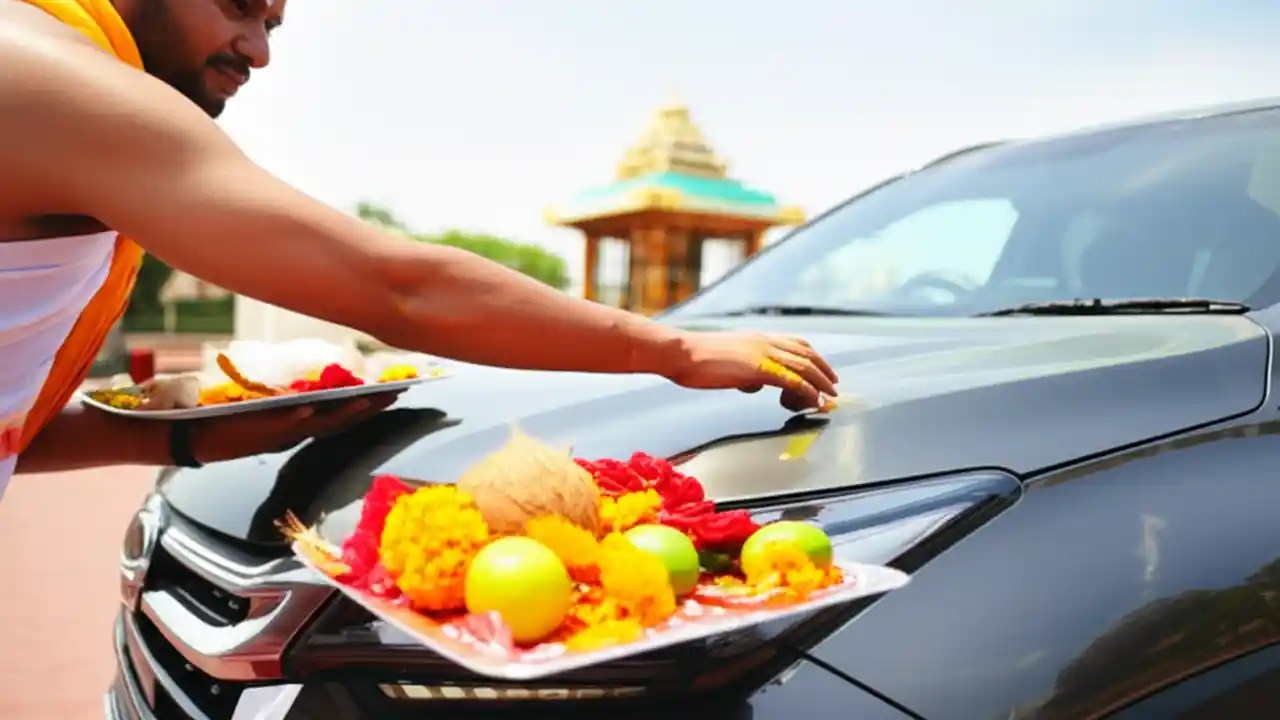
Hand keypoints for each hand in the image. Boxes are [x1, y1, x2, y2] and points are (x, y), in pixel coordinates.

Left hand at [186, 393, 401, 463]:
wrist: (192, 437)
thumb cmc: (228, 420)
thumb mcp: (264, 408)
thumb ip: (287, 399)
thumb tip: (310, 383)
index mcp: (299, 425)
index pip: (342, 414)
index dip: (370, 405)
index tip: (394, 392)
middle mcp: (295, 431)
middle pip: (340, 420)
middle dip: (370, 408)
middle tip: (395, 394)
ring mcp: (279, 433)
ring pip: (318, 424)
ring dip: (344, 414)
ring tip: (367, 399)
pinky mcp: (257, 433)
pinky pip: (282, 425)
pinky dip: (297, 418)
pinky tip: (309, 409)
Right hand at [664, 331, 839, 411]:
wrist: (682, 353)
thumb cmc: (696, 359)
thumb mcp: (726, 361)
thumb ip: (744, 370)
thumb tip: (752, 382)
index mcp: (758, 338)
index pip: (796, 343)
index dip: (814, 357)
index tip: (823, 371)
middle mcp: (765, 342)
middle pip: (806, 353)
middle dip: (824, 370)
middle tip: (834, 386)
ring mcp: (763, 353)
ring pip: (804, 366)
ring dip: (821, 382)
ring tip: (831, 396)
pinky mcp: (758, 368)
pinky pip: (792, 379)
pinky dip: (808, 391)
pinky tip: (815, 400)